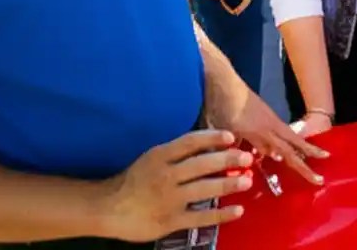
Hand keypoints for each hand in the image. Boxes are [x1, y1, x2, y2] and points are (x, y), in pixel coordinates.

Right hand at [98, 130, 252, 241]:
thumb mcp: (151, 159)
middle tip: (247, 158)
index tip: (230, 136)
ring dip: (228, 184)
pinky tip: (237, 210)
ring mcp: (170, 199)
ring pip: (205, 189)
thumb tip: (207, 146)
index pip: (190, 142)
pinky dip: (221, 214)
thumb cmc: (133, 181)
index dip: (212, 138)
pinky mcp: (171, 220)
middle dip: (227, 160)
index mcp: (160, 156)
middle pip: (202, 164)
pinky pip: (201, 217)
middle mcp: (167, 175)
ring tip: (247, 181)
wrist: (109, 208)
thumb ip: (175, 153)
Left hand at [206, 79, 327, 185]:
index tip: (312, 176)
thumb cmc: (218, 104)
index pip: (284, 151)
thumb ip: (232, 145)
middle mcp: (268, 125)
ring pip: (291, 136)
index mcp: (259, 130)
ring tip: (321, 155)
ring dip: (306, 148)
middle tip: (319, 177)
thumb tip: (240, 159)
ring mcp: (269, 117)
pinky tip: (294, 147)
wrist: (222, 80)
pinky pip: (284, 130)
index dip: (298, 164)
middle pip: (292, 146)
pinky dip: (294, 140)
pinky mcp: (266, 113)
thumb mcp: (222, 129)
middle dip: (307, 161)